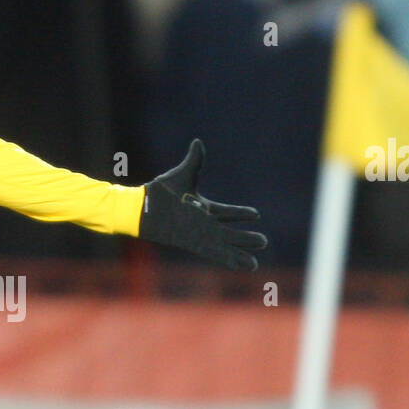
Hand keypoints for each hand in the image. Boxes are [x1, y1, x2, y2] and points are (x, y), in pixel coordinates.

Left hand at [138, 140, 266, 270]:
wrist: (143, 207)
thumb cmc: (160, 193)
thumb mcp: (182, 175)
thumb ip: (194, 161)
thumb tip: (198, 143)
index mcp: (203, 208)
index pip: (227, 213)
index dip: (241, 214)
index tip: (257, 214)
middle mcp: (203, 224)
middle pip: (230, 234)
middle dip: (246, 239)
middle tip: (264, 242)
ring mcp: (199, 234)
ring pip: (225, 247)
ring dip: (239, 254)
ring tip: (254, 265)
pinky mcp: (193, 243)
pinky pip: (213, 253)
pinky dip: (226, 259)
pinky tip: (238, 265)